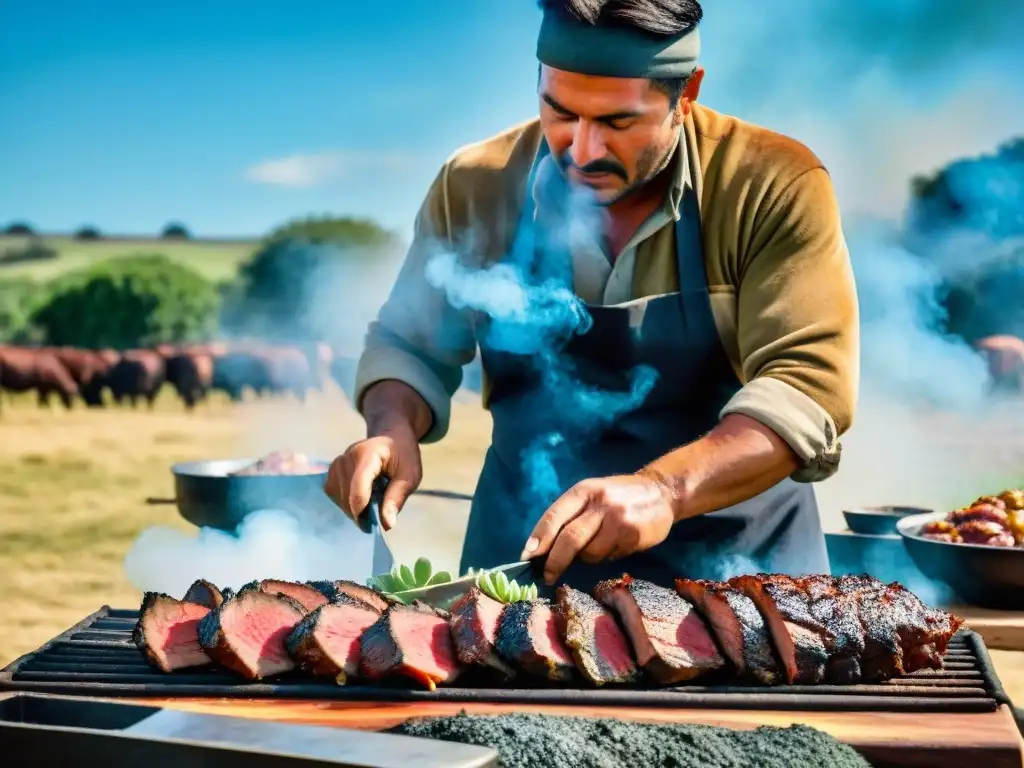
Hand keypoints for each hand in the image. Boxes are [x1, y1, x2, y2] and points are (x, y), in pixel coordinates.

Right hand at [324, 427, 421, 529]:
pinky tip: (359, 500)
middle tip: (373, 520)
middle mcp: (347, 457)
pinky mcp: (333, 468)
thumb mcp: (410, 475)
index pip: (357, 489)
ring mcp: (337, 462)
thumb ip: (397, 498)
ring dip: (350, 508)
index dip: (361, 513)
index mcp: (367, 455)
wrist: (392, 436)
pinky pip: (332, 491)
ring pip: (337, 495)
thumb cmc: (404, 455)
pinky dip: (344, 501)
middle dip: (358, 513)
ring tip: (368, 507)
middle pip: (345, 495)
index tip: (371, 528)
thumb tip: (387, 525)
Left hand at [522, 472, 675, 584]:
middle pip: (569, 539)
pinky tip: (616, 544)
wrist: (662, 492)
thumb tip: (542, 548)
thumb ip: (569, 515)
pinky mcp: (634, 536)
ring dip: (586, 558)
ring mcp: (618, 520)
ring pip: (590, 553)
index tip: (526, 557)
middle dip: (554, 561)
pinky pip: (610, 557)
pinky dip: (606, 557)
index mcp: (584, 491)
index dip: (539, 538)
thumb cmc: (617, 495)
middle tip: (547, 575)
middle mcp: (600, 504)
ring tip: (597, 545)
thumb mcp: (592, 494)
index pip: (555, 516)